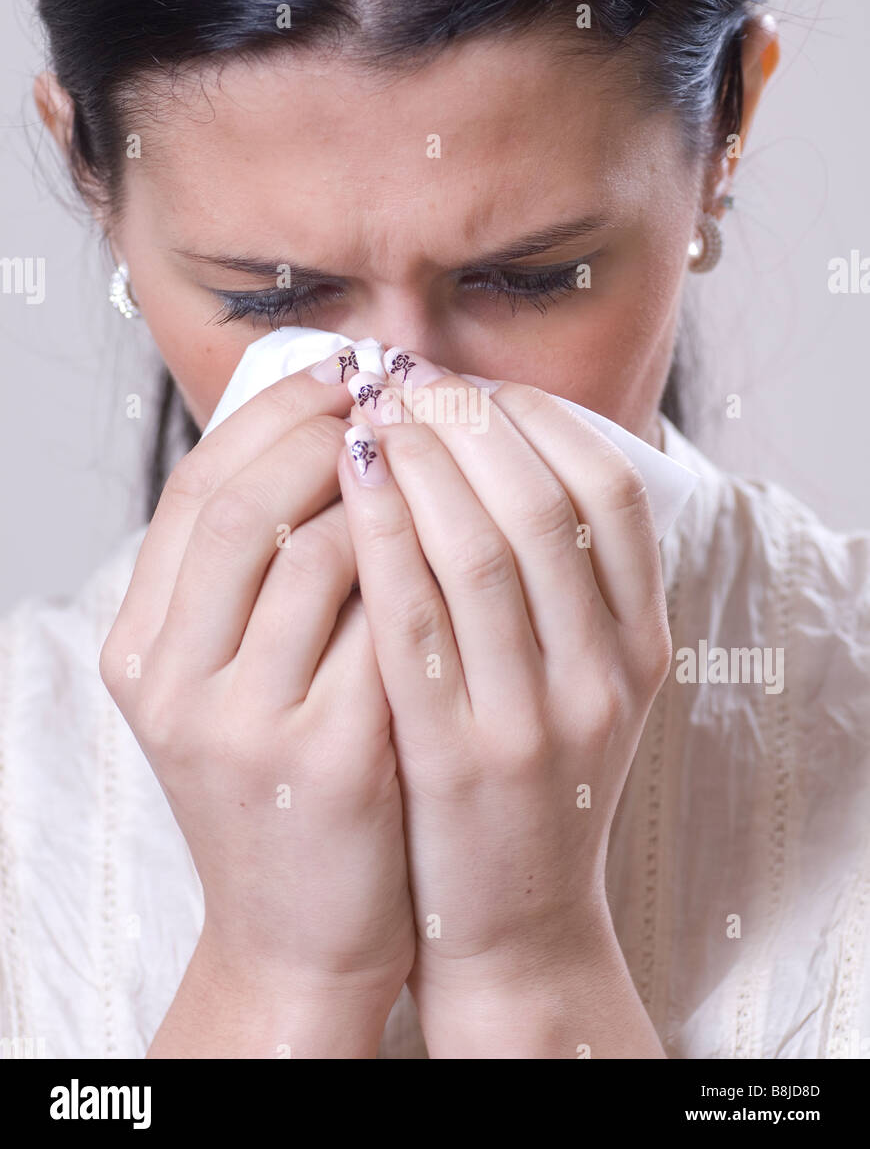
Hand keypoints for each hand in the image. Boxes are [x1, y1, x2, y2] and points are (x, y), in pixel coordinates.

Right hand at [100, 359, 414, 1055]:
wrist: (300, 930)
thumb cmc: (283, 779)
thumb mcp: (233, 679)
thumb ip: (256, 576)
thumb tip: (330, 436)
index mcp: (141, 650)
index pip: (193, 490)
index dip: (271, 418)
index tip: (341, 375)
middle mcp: (173, 683)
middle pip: (245, 506)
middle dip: (328, 432)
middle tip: (396, 395)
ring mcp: (244, 726)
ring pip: (318, 551)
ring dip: (389, 491)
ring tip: (434, 460)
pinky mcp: (329, 760)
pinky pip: (386, 623)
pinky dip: (425, 566)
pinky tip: (462, 540)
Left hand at [336, 351, 670, 1055]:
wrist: (517, 919)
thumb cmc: (535, 778)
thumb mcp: (588, 683)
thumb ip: (568, 584)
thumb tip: (503, 446)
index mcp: (643, 644)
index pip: (613, 492)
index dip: (539, 421)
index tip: (474, 386)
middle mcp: (604, 676)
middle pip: (544, 504)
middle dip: (469, 424)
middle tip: (406, 380)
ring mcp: (536, 718)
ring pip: (484, 550)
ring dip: (422, 464)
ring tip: (372, 414)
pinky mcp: (459, 755)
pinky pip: (416, 619)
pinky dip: (382, 537)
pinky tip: (348, 487)